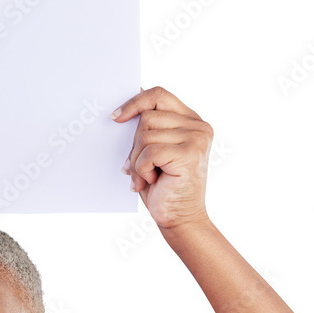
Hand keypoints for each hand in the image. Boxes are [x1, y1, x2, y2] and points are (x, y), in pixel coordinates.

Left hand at [112, 86, 212, 229]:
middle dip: (134, 145)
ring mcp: (196, 138)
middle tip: (137, 168)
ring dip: (137, 160)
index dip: (134, 103)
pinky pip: (149, 151)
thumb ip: (145, 128)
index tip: (115, 118)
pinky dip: (142, 169)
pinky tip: (151, 181)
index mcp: (190, 120)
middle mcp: (198, 126)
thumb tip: (127, 104)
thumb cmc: (162, 187)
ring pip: (145, 135)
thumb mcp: (150, 151)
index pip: (158, 94)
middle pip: (147, 117)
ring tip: (146, 177)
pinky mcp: (190, 153)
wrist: (179, 218)